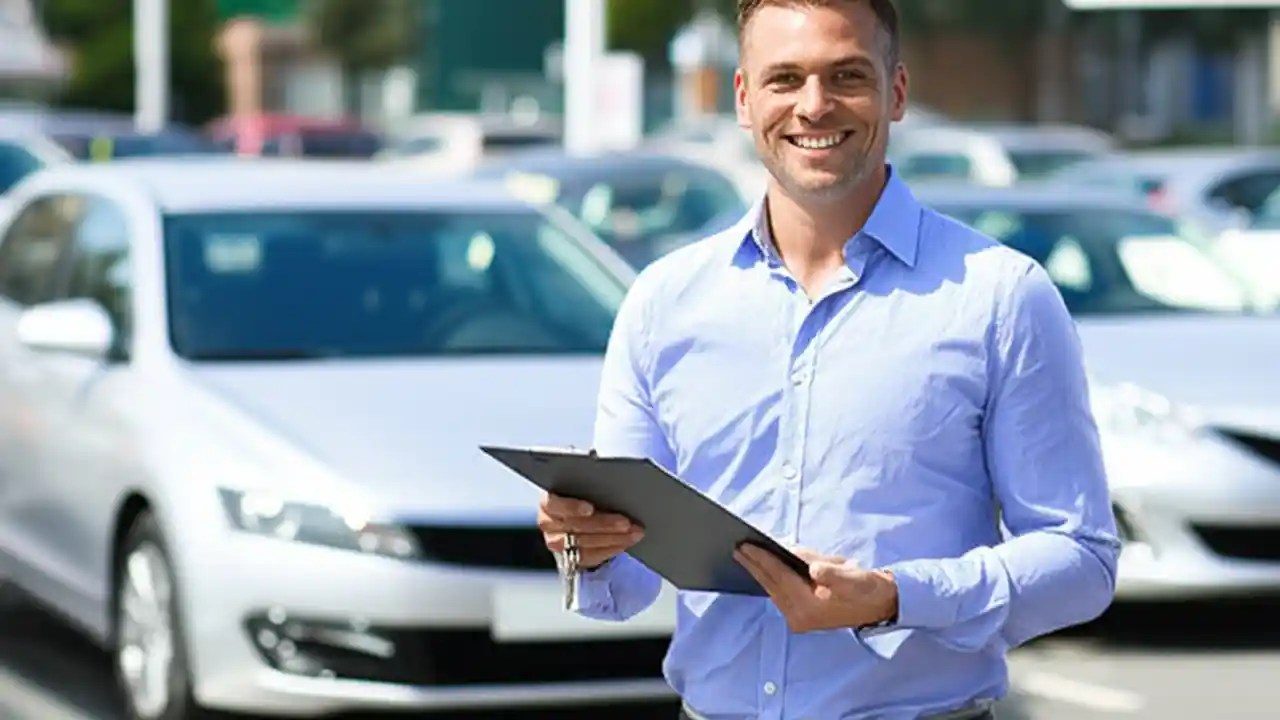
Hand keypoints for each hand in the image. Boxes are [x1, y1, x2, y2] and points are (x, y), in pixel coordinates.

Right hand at [537, 492, 644, 569]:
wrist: (585, 517)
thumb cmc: (587, 495)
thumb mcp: (587, 486)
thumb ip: (594, 484)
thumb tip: (617, 480)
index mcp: (548, 501)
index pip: (554, 504)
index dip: (572, 507)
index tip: (590, 508)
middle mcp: (548, 523)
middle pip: (575, 526)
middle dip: (604, 524)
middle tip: (626, 522)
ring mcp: (557, 543)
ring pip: (584, 544)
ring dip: (612, 538)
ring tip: (634, 532)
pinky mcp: (570, 558)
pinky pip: (591, 557)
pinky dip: (611, 549)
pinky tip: (627, 542)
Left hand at [734, 544, 897, 632]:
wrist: (879, 604)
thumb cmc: (865, 587)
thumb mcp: (852, 576)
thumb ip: (832, 573)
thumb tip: (811, 568)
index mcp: (811, 606)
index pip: (780, 578)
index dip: (762, 559)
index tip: (745, 546)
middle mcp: (800, 617)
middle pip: (771, 585)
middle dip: (754, 566)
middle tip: (737, 548)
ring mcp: (799, 619)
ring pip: (773, 590)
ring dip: (759, 572)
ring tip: (744, 555)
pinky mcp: (800, 616)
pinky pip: (779, 594)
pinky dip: (770, 580)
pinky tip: (762, 568)